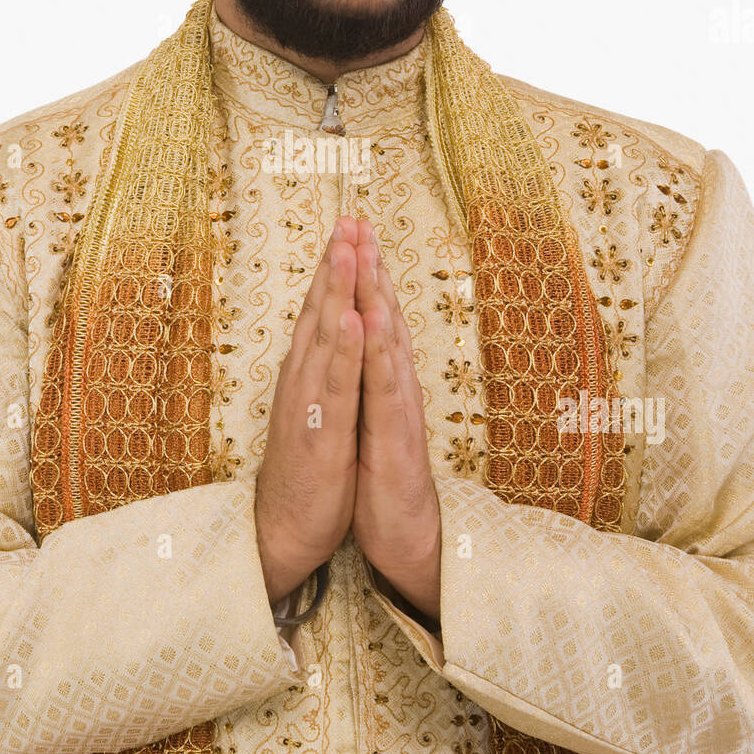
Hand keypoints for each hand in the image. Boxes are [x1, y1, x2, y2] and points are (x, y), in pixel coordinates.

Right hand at [254, 216, 363, 602]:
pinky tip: (357, 321)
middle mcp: (302, 380)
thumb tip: (327, 332)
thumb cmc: (304, 470)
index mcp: (305, 373)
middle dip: (335, 264)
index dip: (334, 268)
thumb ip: (318, 369)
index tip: (348, 227)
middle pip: (319, 312)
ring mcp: (309, 405)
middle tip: (347, 219)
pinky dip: (347, 352)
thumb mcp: (312, 409)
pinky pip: (337, 387)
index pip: (320, 311)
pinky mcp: (321, 434)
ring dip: (337, 293)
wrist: (282, 530)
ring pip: (325, 339)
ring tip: (348, 251)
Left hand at [350, 221, 442, 623]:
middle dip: (369, 267)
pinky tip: (370, 324)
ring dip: (375, 297)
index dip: (360, 274)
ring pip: (386, 342)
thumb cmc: (381, 476)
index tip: (349, 232)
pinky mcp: (396, 436)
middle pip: (381, 316)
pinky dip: (377, 354)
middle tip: (359, 221)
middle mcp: (392, 385)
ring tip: (365, 254)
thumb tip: (356, 342)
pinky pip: (385, 389)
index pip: (370, 317)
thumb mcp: (367, 419)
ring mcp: (397, 407)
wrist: (405, 532)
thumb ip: (366, 380)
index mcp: (380, 379)